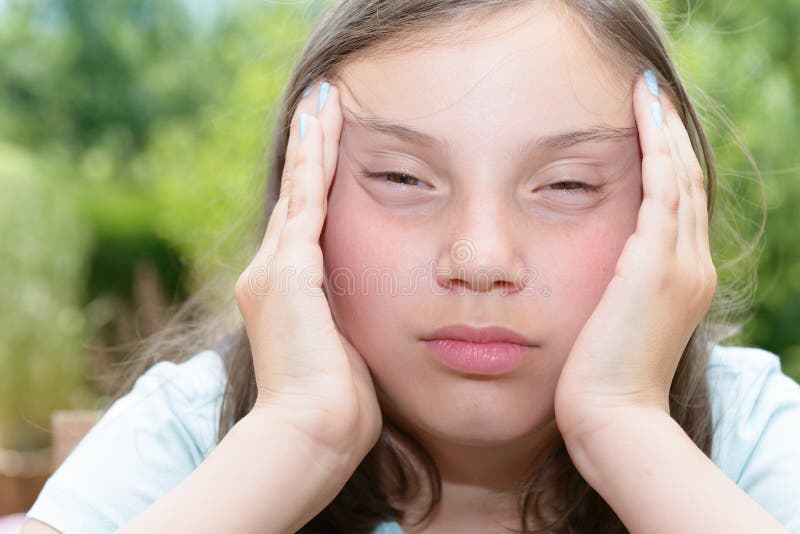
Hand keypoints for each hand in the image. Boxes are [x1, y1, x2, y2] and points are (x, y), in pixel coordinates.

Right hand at [234, 80, 381, 467]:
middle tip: (320, 105)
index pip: (304, 224)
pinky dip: (315, 162)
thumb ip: (348, 323)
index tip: (329, 148)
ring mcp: (274, 271)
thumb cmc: (335, 409)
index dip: (316, 184)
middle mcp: (271, 274)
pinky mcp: (289, 272)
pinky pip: (306, 202)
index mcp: (287, 294)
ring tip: (322, 101)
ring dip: (313, 143)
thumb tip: (372, 318)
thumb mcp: (344, 354)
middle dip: (312, 150)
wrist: (309, 436)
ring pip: (299, 191)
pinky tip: (323, 125)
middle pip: (297, 197)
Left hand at [553, 71, 716, 444]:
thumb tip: (595, 287)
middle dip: (668, 138)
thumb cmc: (600, 384)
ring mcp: (678, 265)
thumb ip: (612, 298)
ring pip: (678, 178)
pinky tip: (642, 119)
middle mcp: (690, 266)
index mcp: (680, 282)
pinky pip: (662, 189)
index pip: (677, 208)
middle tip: (650, 99)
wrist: (613, 419)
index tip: (648, 132)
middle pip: (685, 184)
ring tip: (646, 96)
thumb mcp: (610, 331)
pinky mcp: (654, 265)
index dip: (666, 166)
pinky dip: (655, 150)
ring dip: (663, 133)